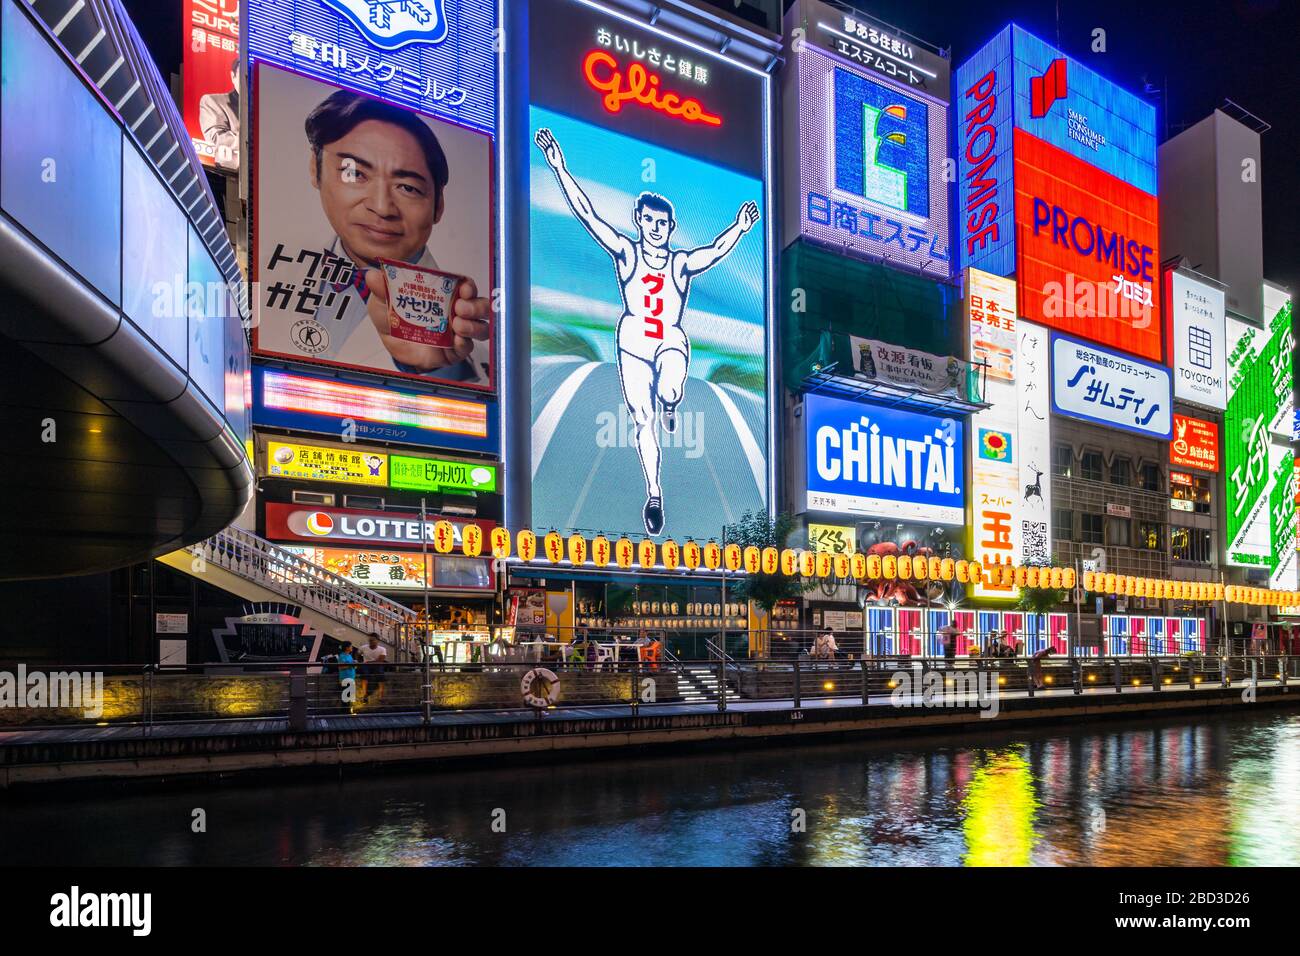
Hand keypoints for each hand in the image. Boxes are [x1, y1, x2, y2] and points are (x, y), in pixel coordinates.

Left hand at [366, 269, 491, 373]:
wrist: (389, 344)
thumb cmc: (394, 316)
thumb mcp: (384, 300)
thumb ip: (382, 289)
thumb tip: (372, 276)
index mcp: (444, 295)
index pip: (466, 287)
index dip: (469, 286)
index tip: (464, 287)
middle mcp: (456, 311)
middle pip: (480, 307)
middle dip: (475, 306)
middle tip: (460, 307)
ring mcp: (457, 332)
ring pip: (480, 328)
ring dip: (473, 325)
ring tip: (458, 325)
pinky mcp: (454, 351)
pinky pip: (467, 348)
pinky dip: (465, 344)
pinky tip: (457, 341)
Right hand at [535, 127, 563, 170]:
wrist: (557, 165)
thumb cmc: (559, 159)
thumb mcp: (557, 152)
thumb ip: (555, 146)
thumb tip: (552, 141)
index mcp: (555, 144)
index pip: (551, 137)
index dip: (548, 133)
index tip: (545, 129)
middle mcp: (552, 146)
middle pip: (547, 138)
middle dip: (543, 134)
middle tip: (540, 129)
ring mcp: (548, 148)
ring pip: (543, 142)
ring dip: (540, 137)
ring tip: (537, 133)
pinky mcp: (545, 152)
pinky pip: (541, 146)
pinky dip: (538, 143)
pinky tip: (536, 139)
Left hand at [736, 200, 759, 231]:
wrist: (740, 227)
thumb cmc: (739, 220)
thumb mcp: (741, 213)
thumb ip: (743, 207)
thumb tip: (747, 202)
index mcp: (745, 210)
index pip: (750, 205)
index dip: (752, 204)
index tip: (752, 204)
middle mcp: (748, 213)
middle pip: (754, 208)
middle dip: (754, 208)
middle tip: (752, 211)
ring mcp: (750, 217)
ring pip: (756, 213)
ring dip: (756, 212)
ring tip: (754, 214)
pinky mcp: (752, 222)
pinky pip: (757, 218)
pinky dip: (758, 217)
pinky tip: (757, 217)